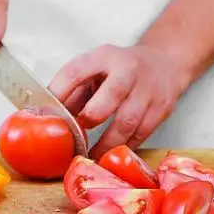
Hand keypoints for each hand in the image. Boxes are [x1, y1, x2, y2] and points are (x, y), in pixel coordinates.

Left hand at [48, 44, 189, 159]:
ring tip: (92, 156)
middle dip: (93, 116)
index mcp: (103, 57)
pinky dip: (125, 147)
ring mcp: (148, 89)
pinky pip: (142, 133)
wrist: (164, 63)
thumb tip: (49, 116)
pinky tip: (113, 154)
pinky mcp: (161, 108)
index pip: (77, 70)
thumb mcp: (95, 69)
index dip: (60, 91)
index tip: (49, 113)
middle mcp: (128, 70)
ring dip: (107, 143)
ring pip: (129, 120)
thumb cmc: (121, 69)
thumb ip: (73, 90)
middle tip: (78, 136)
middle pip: (113, 92)